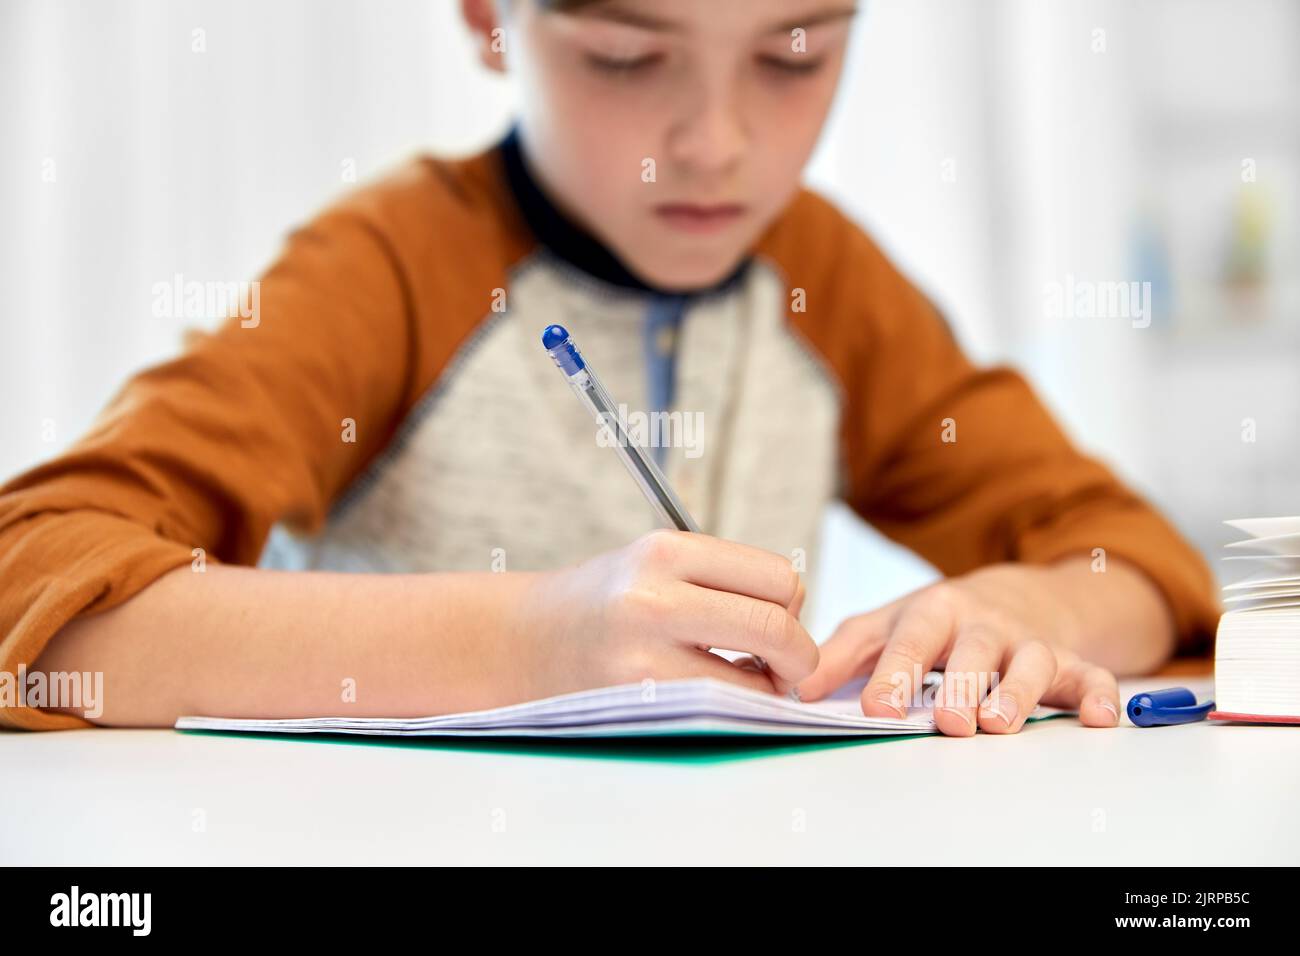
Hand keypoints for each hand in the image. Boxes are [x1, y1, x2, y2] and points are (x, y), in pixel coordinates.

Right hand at [527, 530, 816, 697]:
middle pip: (776, 624)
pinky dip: (736, 708)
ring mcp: (644, 656)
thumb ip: (722, 576)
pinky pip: (721, 710)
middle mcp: (654, 597)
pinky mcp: (638, 702)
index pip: (776, 576)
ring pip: (756, 678)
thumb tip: (797, 611)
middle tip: (786, 666)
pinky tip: (715, 696)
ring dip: (768, 687)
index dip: (792, 603)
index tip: (777, 619)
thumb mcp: (655, 562)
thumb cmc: (604, 601)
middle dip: (797, 654)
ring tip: (746, 681)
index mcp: (665, 551)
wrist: (523, 640)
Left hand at [796, 562, 1126, 734]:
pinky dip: (1100, 694)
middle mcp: (983, 624)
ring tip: (999, 724)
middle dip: (961, 685)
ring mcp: (1029, 642)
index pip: (910, 641)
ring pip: (1031, 663)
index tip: (876, 708)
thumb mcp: (885, 624)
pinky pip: (1091, 676)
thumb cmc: (936, 621)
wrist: (1012, 593)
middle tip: (949, 722)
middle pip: (973, 652)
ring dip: (1018, 692)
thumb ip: (843, 655)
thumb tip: (796, 687)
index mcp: (933, 612)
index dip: (894, 674)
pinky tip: (1100, 718)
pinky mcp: (1070, 661)